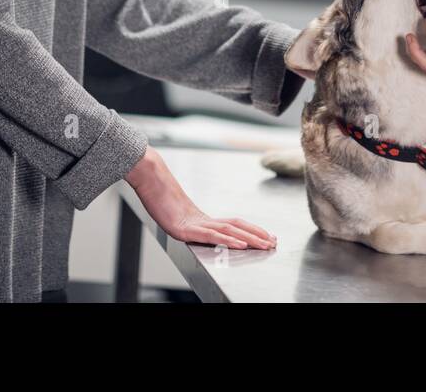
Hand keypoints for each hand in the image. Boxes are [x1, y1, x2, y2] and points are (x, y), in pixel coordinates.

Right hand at [126, 148, 276, 249]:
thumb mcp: (177, 215)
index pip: (235, 223)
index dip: (252, 230)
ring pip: (230, 231)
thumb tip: (195, 226)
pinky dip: (229, 240)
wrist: (151, 180)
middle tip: (274, 242)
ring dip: (250, 238)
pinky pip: (212, 236)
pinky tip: (241, 244)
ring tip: (265, 245)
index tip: (267, 236)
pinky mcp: (187, 229)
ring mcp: (197, 223)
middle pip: (238, 226)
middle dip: (257, 235)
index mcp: (204, 218)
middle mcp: (205, 220)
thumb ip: (189, 221)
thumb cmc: (160, 198)